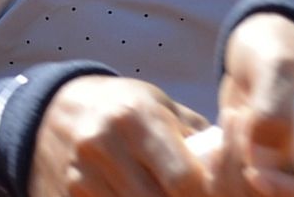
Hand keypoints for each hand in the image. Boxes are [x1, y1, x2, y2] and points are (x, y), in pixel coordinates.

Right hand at [29, 75, 212, 196]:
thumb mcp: (159, 106)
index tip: (213, 194)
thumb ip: (197, 135)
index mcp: (136, 117)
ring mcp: (80, 175)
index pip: (182, 178)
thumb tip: (237, 166)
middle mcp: (104, 144)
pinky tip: (140, 196)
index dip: (205, 196)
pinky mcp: (68, 195)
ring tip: (166, 193)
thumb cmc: (123, 108)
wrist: (56, 110)